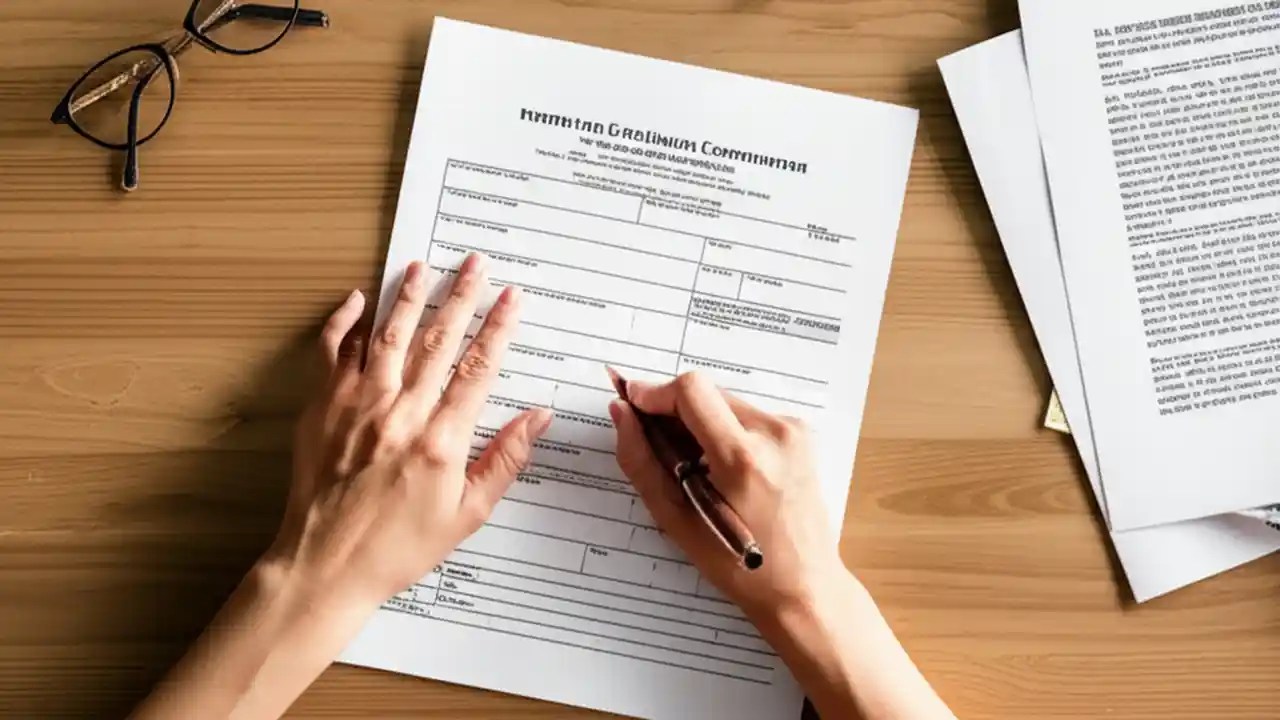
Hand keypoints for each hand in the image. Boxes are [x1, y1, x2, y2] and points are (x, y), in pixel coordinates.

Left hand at [271, 254, 552, 609]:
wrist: (325, 566)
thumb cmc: (397, 548)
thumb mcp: (467, 514)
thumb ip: (505, 460)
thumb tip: (538, 418)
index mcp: (441, 441)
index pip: (478, 369)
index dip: (498, 328)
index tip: (511, 299)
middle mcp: (400, 414)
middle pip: (438, 341)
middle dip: (461, 297)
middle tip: (475, 264)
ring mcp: (357, 407)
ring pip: (389, 337)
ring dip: (409, 298)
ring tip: (422, 266)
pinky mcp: (322, 409)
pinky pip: (333, 353)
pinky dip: (345, 322)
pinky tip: (359, 299)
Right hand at [611, 374, 955, 719]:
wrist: (803, 585)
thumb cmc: (740, 566)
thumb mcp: (676, 520)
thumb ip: (641, 461)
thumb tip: (622, 413)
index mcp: (742, 458)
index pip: (691, 391)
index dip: (654, 393)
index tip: (633, 404)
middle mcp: (774, 434)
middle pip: (707, 393)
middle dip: (676, 412)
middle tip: (662, 449)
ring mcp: (793, 432)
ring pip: (726, 402)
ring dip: (702, 423)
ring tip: (698, 468)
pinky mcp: (801, 434)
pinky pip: (748, 415)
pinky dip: (727, 431)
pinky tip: (725, 469)